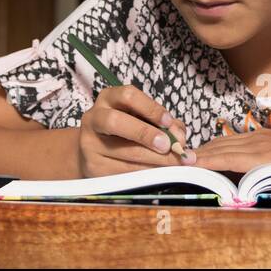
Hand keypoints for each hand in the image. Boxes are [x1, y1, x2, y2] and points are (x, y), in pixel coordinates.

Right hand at [77, 85, 193, 177]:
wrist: (96, 152)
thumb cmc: (127, 131)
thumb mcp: (144, 119)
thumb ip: (165, 125)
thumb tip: (179, 138)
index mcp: (108, 99)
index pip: (127, 96)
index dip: (150, 108)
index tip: (168, 122)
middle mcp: (94, 118)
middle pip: (116, 121)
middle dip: (146, 134)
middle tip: (169, 146)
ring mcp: (90, 144)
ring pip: (123, 152)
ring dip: (154, 159)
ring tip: (175, 163)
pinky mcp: (94, 167)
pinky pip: (123, 172)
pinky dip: (146, 173)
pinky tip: (161, 173)